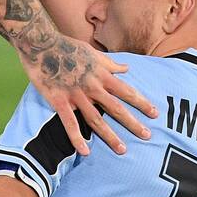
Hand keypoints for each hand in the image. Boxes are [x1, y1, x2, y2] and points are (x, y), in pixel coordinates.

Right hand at [21, 35, 155, 155]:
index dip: (141, 102)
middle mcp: (92, 86)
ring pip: (96, 119)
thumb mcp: (93, 52)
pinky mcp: (59, 101)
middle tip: (147, 136)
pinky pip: (69, 122)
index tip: (154, 113)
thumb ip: (110, 64)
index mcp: (101, 74)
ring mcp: (76, 95)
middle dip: (133, 122)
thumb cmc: (67, 46)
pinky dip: (77, 138)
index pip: (126, 91)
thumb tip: (127, 68)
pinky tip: (85, 151)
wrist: (41, 44)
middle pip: (116, 108)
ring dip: (110, 136)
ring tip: (122, 149)